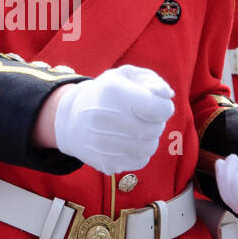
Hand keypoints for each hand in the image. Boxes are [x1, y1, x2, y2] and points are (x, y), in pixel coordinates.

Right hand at [48, 65, 175, 174]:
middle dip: (154, 122)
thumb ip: (151, 80)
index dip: (163, 105)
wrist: (71, 120)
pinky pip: (140, 161)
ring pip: (150, 147)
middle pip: (156, 129)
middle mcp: (107, 118)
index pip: (160, 108)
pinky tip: (125, 141)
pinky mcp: (106, 162)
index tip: (153, 102)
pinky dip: (138, 152)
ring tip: (133, 128)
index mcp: (114, 92)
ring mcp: (105, 143)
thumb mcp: (124, 76)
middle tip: (140, 116)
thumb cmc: (105, 94)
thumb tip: (167, 95)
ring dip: (147, 138)